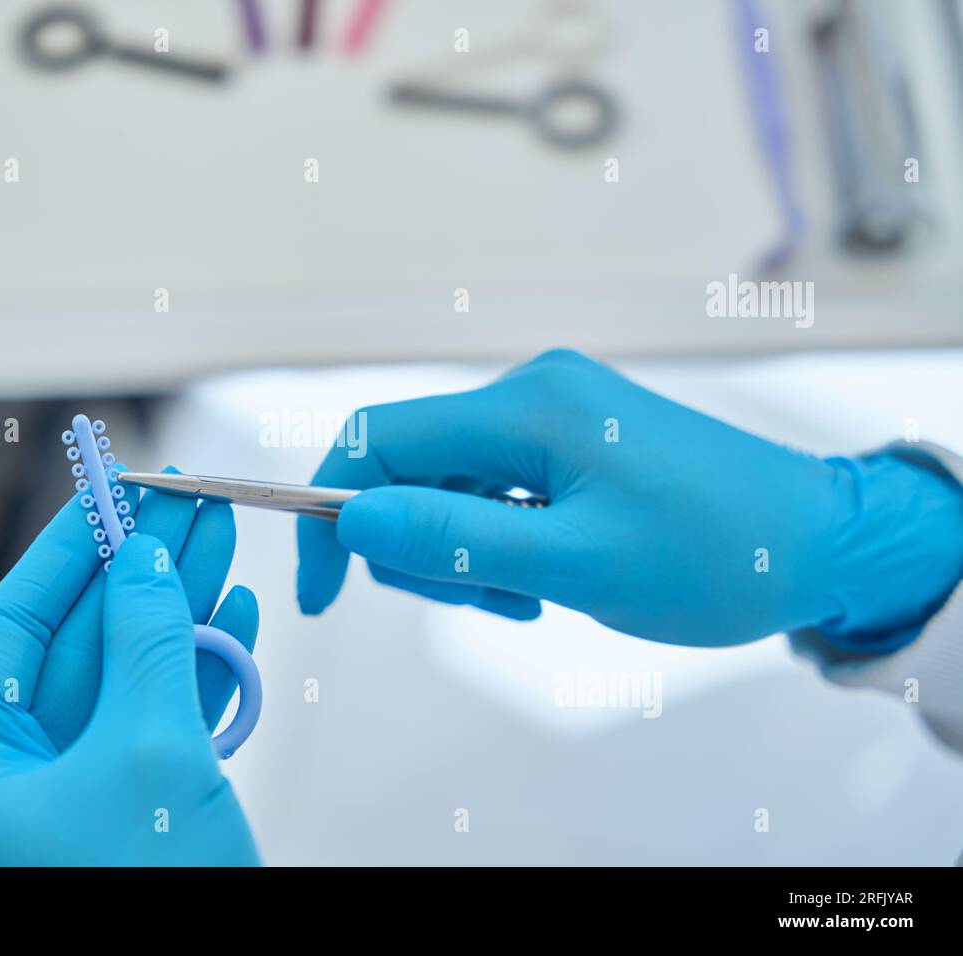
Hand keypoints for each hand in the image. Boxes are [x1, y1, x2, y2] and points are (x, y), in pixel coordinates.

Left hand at [0, 482, 260, 865]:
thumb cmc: (152, 899)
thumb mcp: (149, 751)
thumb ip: (147, 643)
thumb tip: (146, 560)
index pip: (11, 627)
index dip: (68, 549)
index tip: (110, 489)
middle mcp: (3, 787)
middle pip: (77, 646)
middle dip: (142, 570)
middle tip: (184, 502)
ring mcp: (66, 801)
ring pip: (125, 681)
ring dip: (182, 612)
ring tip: (220, 539)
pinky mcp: (125, 816)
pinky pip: (155, 726)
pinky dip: (198, 675)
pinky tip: (233, 618)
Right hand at [298, 350, 962, 647]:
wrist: (820, 545)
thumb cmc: (713, 556)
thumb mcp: (575, 564)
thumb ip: (456, 540)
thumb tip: (352, 519)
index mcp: (526, 405)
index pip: (378, 441)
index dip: (332, 512)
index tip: (323, 592)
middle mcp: (529, 394)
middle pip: (409, 469)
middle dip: (416, 547)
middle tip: (482, 601)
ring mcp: (552, 417)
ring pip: (448, 490)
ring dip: (460, 556)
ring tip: (527, 597)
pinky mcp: (571, 445)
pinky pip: (494, 495)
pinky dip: (496, 546)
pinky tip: (543, 581)